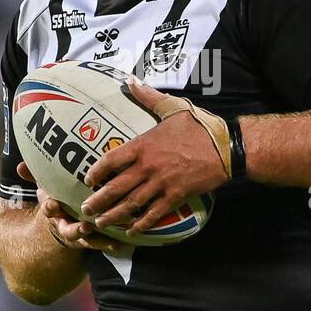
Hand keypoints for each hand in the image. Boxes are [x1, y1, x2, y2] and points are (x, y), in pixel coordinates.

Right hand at [18, 162, 122, 250]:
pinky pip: (102, 243)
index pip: (49, 210)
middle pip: (68, 231)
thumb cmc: (57, 198)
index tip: (52, 204)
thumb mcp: (45, 186)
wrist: (62, 219)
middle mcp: (66, 225)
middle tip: (84, 227)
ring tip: (109, 239)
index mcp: (54, 211)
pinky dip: (111, 243)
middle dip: (76, 230)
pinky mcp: (94, 238)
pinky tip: (123, 243)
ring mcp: (81, 234)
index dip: (50, 208)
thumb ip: (34, 176)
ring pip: (87, 240)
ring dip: (97, 240)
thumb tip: (20, 166)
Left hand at [80, 77, 229, 234]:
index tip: (87, 179)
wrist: (225, 147)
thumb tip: (130, 79)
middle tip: (85, 210)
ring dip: (113, 215)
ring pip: (131, 204)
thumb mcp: (172, 107)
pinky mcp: (175, 196)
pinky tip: (131, 230)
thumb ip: (148, 96)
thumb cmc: (198, 126)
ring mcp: (161, 184)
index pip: (111, 160)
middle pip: (116, 187)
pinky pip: (154, 213)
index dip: (96, 171)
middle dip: (98, 201)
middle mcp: (148, 167)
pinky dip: (141, 224)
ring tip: (100, 223)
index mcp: (143, 145)